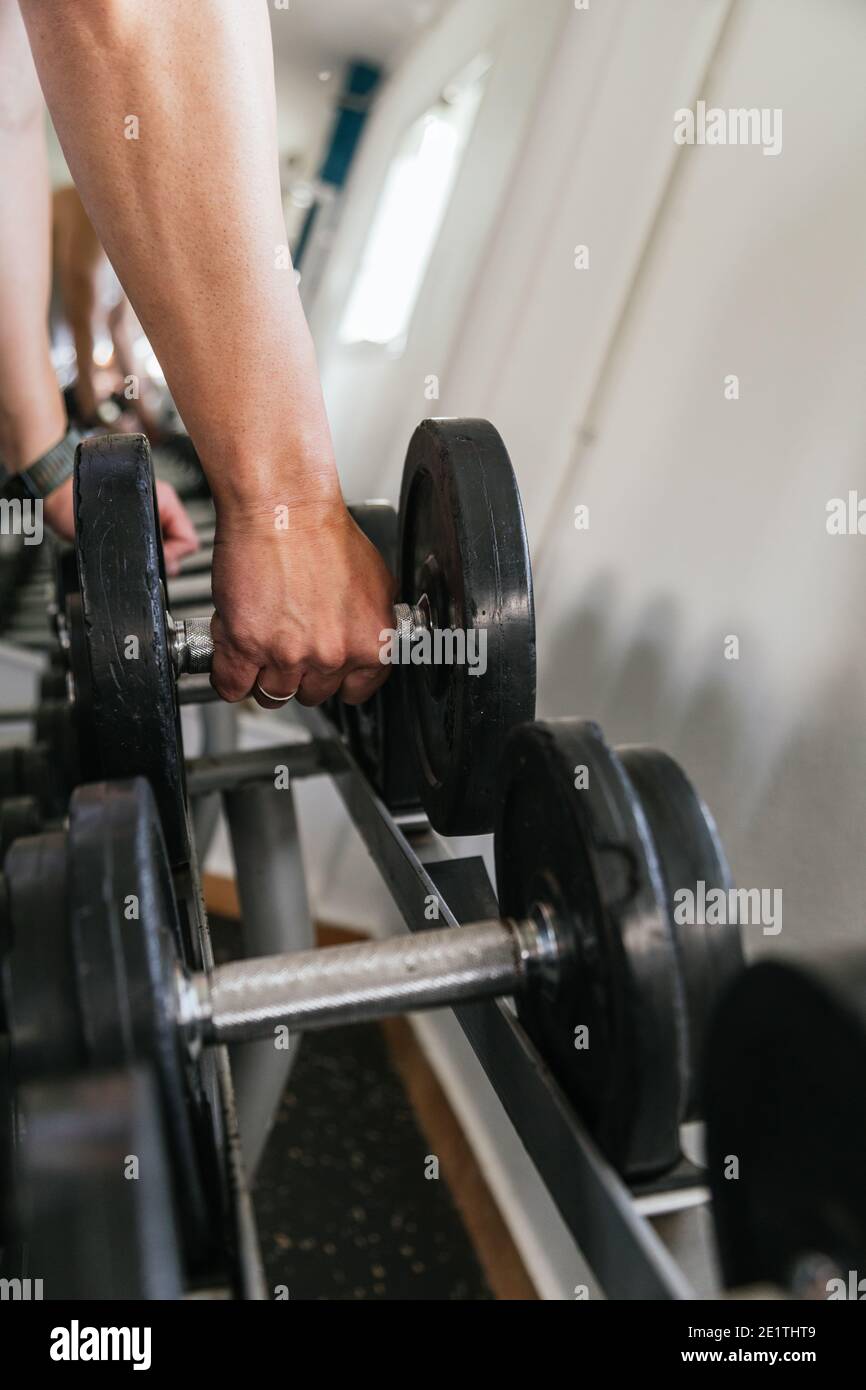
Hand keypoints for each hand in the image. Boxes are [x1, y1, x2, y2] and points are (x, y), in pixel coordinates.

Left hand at [42, 475, 199, 575]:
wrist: (60, 495)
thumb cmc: (87, 501)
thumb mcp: (130, 529)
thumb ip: (158, 547)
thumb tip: (172, 567)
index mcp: (168, 501)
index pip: (189, 539)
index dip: (175, 555)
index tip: (157, 562)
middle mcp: (160, 507)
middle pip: (178, 544)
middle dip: (164, 557)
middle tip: (144, 560)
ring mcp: (147, 516)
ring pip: (163, 547)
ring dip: (151, 556)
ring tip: (131, 555)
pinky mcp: (134, 525)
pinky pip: (147, 545)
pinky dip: (139, 553)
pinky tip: (125, 553)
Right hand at [209, 499, 395, 707]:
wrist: (283, 508)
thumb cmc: (323, 532)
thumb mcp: (375, 581)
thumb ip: (370, 623)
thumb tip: (364, 641)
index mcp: (370, 644)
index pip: (356, 692)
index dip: (336, 681)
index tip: (326, 673)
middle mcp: (333, 655)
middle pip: (311, 695)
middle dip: (298, 674)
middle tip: (288, 647)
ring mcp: (289, 655)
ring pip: (271, 694)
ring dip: (262, 676)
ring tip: (260, 646)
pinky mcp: (246, 646)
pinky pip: (233, 685)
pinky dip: (229, 678)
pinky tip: (233, 661)